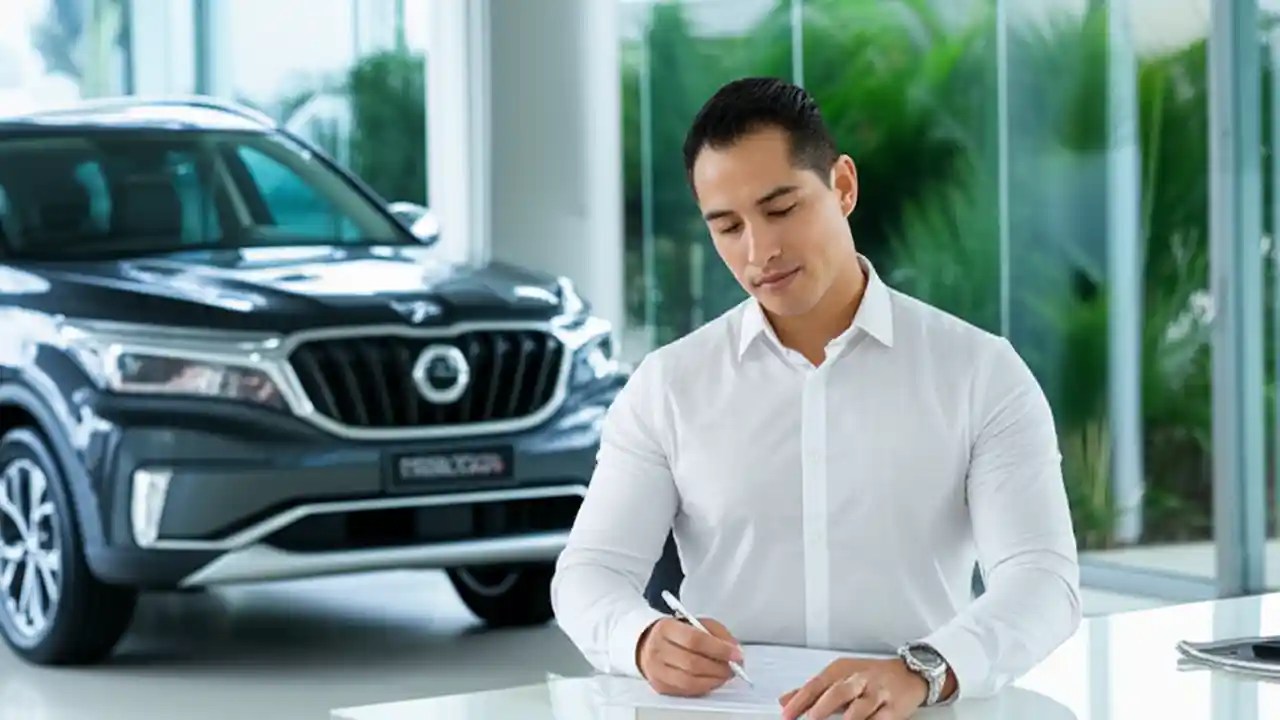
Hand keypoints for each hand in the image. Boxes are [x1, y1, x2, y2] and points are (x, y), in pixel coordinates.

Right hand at [636, 616, 744, 696]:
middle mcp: (657, 649)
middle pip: (692, 663)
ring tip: (725, 674)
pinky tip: (712, 680)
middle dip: (719, 667)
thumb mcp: (695, 622)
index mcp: (666, 628)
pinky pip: (686, 691)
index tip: (736, 653)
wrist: (649, 644)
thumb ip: (716, 633)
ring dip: (714, 680)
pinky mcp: (660, 686)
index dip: (719, 649)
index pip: (695, 640)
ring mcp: (657, 670)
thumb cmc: (676, 633)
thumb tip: (734, 650)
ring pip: (689, 681)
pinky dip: (704, 687)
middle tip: (734, 667)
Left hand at [778, 657, 927, 719]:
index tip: (786, 715)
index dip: (800, 700)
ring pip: (860, 706)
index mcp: (841, 670)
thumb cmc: (870, 675)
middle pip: (838, 692)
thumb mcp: (839, 676)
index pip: (816, 685)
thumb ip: (812, 690)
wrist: (910, 672)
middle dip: (822, 707)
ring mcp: (877, 693)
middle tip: (810, 719)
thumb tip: (784, 701)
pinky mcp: (894, 708)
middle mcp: (859, 679)